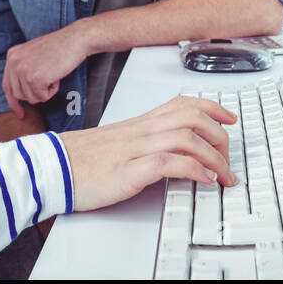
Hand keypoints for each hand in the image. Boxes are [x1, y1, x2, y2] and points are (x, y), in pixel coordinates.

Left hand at [3, 23, 93, 116]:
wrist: (74, 39)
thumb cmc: (59, 47)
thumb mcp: (33, 54)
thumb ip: (23, 69)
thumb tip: (20, 94)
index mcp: (12, 55)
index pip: (7, 85)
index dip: (13, 102)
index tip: (20, 113)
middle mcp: (13, 62)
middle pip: (18, 95)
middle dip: (34, 94)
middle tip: (48, 83)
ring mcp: (23, 71)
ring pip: (31, 98)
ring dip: (44, 92)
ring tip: (52, 74)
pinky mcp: (35, 79)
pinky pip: (43, 97)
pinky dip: (52, 91)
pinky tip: (56, 77)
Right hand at [59, 96, 238, 210]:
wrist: (53, 168)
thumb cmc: (82, 160)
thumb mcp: (118, 143)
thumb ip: (143, 142)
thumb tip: (170, 151)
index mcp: (140, 123)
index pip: (182, 104)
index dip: (212, 108)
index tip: (229, 119)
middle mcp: (141, 131)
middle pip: (191, 116)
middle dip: (219, 134)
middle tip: (228, 155)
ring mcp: (136, 149)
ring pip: (185, 137)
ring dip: (213, 156)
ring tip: (223, 174)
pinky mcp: (129, 171)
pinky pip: (168, 163)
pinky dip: (193, 170)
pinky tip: (203, 180)